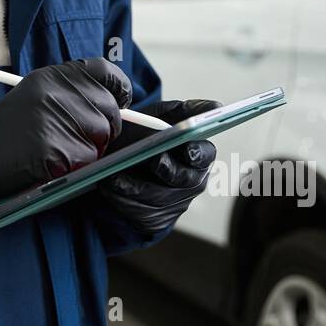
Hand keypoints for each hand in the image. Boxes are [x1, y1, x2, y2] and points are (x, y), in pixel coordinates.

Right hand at [0, 58, 129, 198]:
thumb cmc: (10, 131)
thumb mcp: (36, 96)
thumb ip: (72, 94)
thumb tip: (118, 104)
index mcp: (52, 76)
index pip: (105, 71)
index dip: (118, 88)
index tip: (120, 101)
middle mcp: (57, 92)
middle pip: (110, 109)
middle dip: (104, 128)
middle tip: (81, 138)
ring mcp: (58, 119)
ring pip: (101, 138)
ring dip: (88, 150)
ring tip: (56, 149)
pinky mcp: (58, 149)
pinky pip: (88, 160)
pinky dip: (76, 167)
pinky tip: (50, 163)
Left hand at [96, 98, 219, 238]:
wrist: (123, 161)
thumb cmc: (146, 135)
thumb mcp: (163, 117)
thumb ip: (186, 111)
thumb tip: (215, 106)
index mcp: (198, 155)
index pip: (206, 155)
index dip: (197, 153)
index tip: (186, 148)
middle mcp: (191, 182)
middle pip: (183, 179)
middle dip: (167, 168)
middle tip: (153, 158)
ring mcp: (175, 204)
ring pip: (157, 197)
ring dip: (136, 184)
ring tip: (117, 171)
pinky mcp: (155, 219)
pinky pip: (139, 212)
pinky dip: (122, 197)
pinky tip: (110, 184)